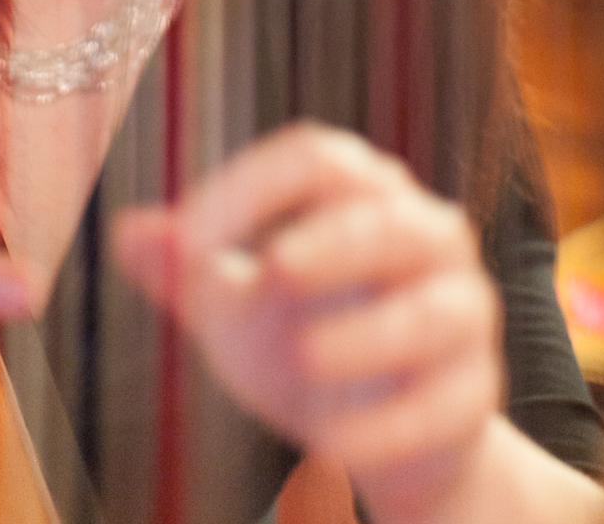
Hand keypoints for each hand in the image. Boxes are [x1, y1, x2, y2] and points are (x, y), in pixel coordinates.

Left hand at [112, 121, 502, 523]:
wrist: (381, 437)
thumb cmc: (305, 343)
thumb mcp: (235, 308)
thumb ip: (185, 270)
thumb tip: (127, 231)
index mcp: (360, 194)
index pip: (316, 159)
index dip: (252, 186)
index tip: (188, 234)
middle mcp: (425, 235)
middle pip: (386, 219)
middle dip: (332, 242)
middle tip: (271, 269)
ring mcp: (461, 311)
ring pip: (431, 310)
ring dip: (366, 333)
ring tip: (304, 358)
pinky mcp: (476, 391)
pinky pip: (443, 402)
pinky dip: (387, 425)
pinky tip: (333, 444)